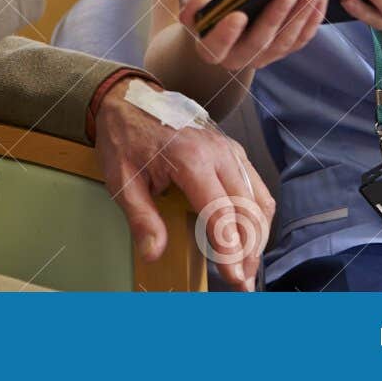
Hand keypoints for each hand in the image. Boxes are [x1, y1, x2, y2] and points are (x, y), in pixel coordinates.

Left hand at [92, 80, 274, 290]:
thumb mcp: (122, 180)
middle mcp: (219, 152)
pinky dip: (257, 215)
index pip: (221, 213)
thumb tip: (154, 253)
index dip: (230, 250)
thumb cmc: (125, 137)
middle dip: (250, 250)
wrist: (128, 98)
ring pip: (259, 198)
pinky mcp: (232, 150)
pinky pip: (255, 185)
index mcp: (191, 158)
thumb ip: (141, 218)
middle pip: (248, 209)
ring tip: (247, 266)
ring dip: (258, 236)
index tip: (234, 277)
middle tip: (243, 282)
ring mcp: (229, 148)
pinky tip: (248, 236)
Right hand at [175, 0, 327, 71]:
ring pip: (284, 42)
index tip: (238, 15)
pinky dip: (312, 20)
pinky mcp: (283, 48)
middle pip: (257, 44)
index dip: (226, 34)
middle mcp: (237, 58)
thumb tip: (197, 3)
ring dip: (300, 18)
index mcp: (209, 47)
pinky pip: (300, 39)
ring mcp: (263, 56)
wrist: (226, 3)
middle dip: (274, 19)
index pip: (215, 47)